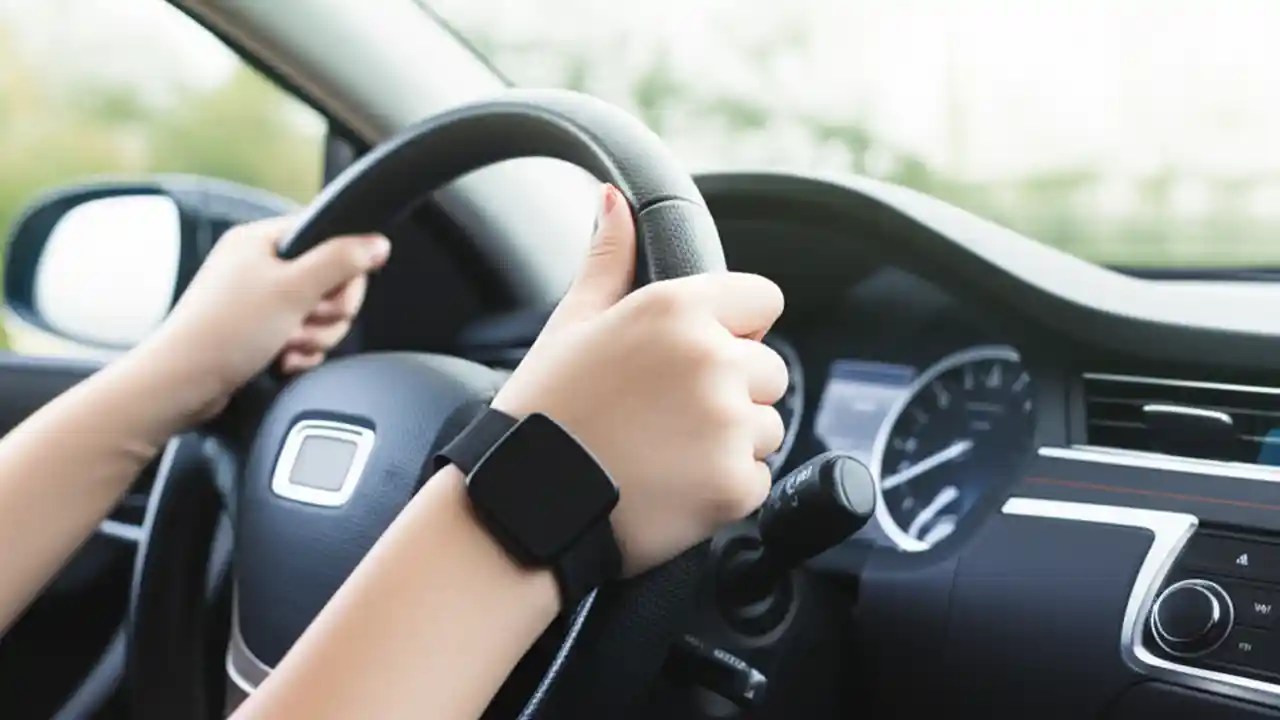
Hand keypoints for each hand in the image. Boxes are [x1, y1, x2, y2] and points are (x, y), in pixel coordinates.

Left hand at [142, 215, 389, 424]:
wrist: (182, 383)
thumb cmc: (225, 332)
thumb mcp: (293, 289)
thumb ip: (341, 261)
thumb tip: (377, 243)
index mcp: (261, 239)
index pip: (329, 239)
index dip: (344, 271)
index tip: (334, 295)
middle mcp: (258, 264)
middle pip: (330, 279)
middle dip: (327, 312)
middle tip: (307, 323)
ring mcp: (258, 299)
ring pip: (319, 312)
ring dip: (315, 336)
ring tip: (289, 345)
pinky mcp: (258, 330)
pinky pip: (302, 335)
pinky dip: (301, 351)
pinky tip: (284, 360)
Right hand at [491, 185, 787, 575]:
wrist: (524, 506)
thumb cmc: (544, 414)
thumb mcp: (572, 326)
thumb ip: (607, 261)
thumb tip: (614, 200)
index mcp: (677, 311)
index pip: (763, 301)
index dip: (734, 329)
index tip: (695, 358)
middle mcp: (712, 360)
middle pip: (770, 369)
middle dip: (733, 391)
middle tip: (667, 417)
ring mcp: (728, 425)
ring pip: (766, 427)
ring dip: (730, 443)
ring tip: (664, 454)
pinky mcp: (734, 485)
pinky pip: (756, 480)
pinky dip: (723, 490)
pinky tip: (671, 487)